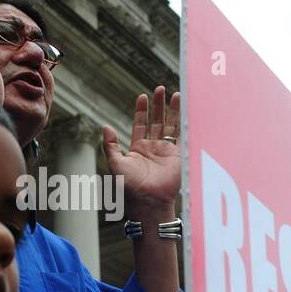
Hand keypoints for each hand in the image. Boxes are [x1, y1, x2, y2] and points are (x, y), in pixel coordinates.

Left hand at [102, 86, 180, 215]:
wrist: (148, 202)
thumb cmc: (129, 187)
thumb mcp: (115, 164)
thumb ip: (111, 145)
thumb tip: (105, 127)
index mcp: (138, 149)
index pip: (140, 124)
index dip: (142, 110)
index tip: (143, 96)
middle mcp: (153, 148)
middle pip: (156, 121)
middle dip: (158, 105)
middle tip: (159, 89)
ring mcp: (166, 152)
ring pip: (170, 125)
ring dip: (171, 110)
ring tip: (173, 94)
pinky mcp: (177, 155)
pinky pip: (180, 135)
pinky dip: (182, 122)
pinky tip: (184, 110)